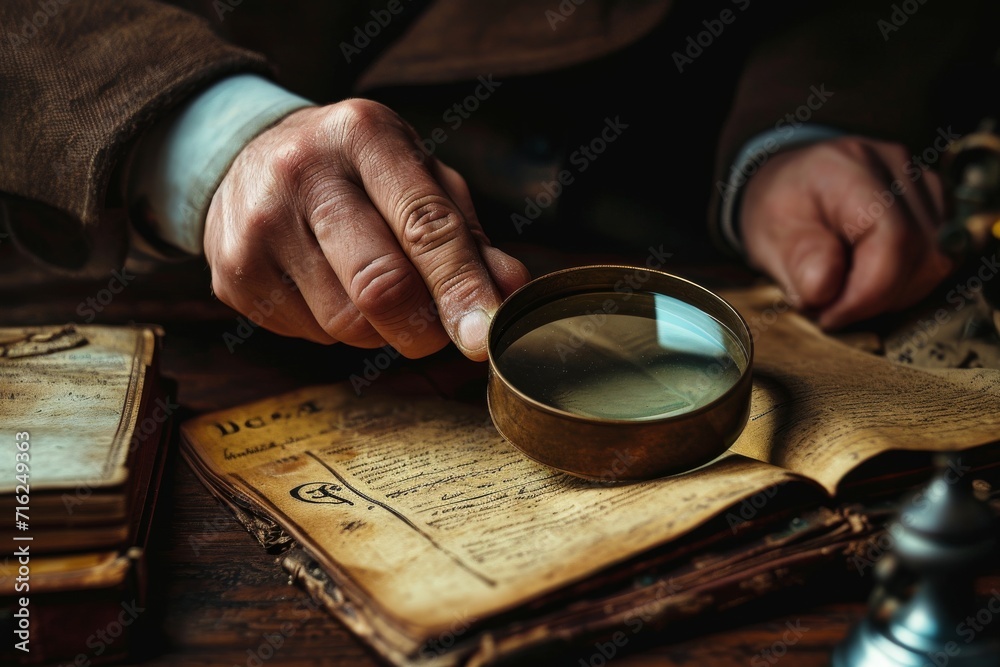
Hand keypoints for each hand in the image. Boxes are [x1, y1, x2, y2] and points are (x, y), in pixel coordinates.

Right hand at [204, 99, 529, 359]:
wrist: (245, 159)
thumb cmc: (355, 173)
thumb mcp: (416, 177)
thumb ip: (464, 234)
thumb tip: (509, 291)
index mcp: (365, 136)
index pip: (424, 223)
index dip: (461, 287)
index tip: (483, 336)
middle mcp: (303, 172)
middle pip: (381, 285)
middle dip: (423, 328)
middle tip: (436, 333)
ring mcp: (258, 225)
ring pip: (347, 323)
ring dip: (380, 330)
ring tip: (372, 291)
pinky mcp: (233, 273)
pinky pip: (311, 336)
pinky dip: (336, 331)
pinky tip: (327, 289)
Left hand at [740, 136, 952, 328]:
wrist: (788, 185)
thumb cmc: (778, 208)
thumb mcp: (768, 235)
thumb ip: (796, 260)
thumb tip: (825, 289)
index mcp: (848, 169)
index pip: (892, 238)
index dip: (868, 292)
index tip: (830, 316)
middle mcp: (896, 167)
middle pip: (923, 253)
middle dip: (878, 297)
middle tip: (834, 306)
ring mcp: (923, 182)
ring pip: (938, 259)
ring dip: (895, 292)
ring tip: (849, 290)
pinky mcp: (936, 202)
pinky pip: (941, 256)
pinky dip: (909, 281)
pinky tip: (872, 278)